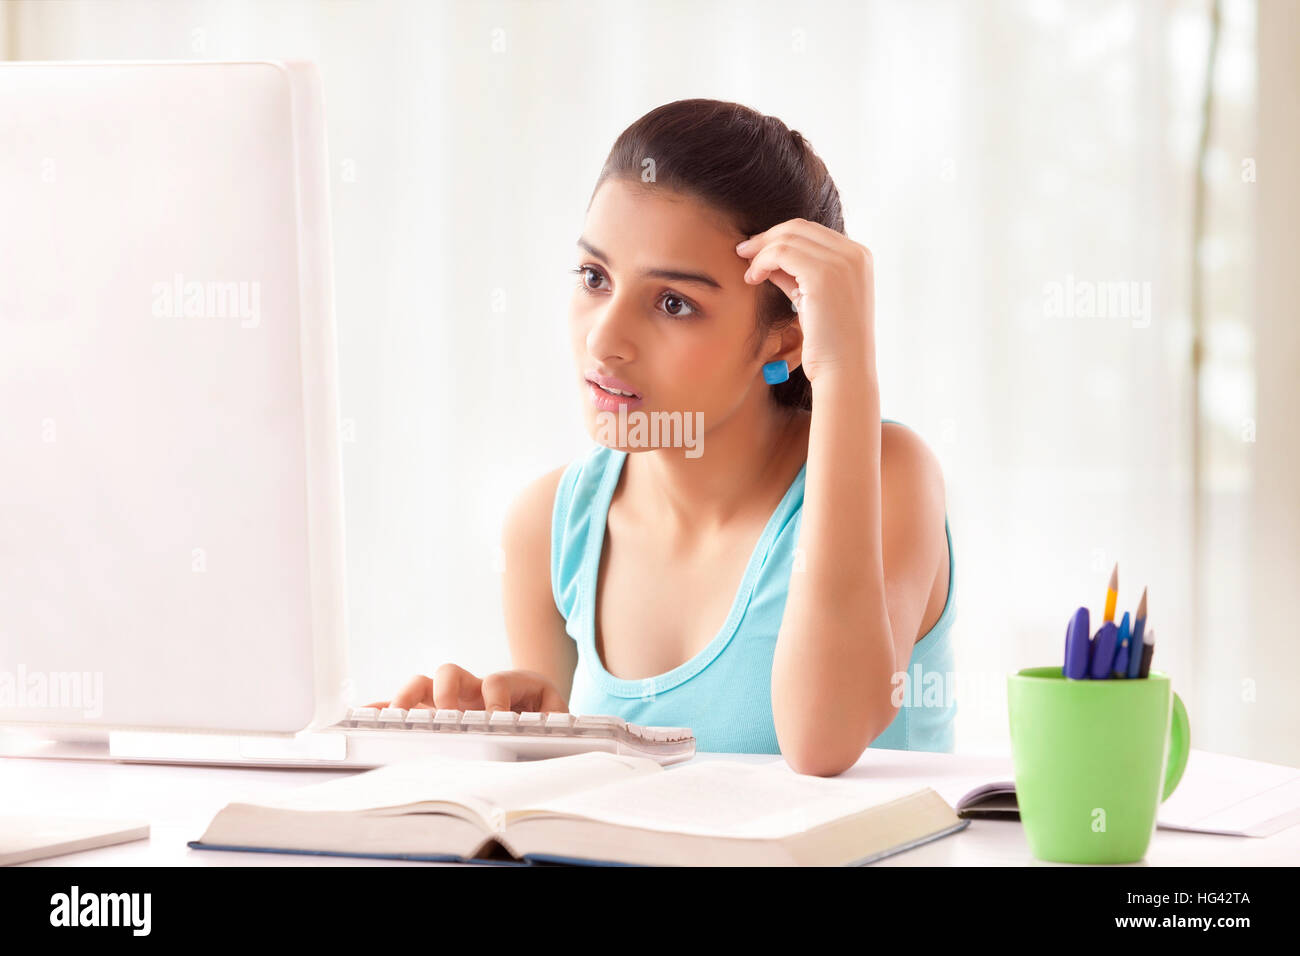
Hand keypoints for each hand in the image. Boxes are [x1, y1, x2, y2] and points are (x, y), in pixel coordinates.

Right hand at [366, 663, 568, 714]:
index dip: (495, 698)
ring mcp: (448, 699)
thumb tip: (552, 722)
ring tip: (399, 719)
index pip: (495, 681)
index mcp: (505, 685)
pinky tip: (361, 719)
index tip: (496, 720)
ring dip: (407, 699)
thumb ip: (556, 716)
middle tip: (448, 717)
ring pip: (420, 685)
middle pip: (450, 672)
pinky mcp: (432, 712)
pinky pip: (401, 707)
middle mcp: (472, 688)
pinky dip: (382, 710)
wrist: (533, 711)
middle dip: (445, 691)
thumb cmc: (542, 713)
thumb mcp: (556, 713)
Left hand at [735, 218, 875, 383]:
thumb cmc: (829, 344)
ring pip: (787, 238)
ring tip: (748, 272)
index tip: (756, 251)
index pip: (812, 231)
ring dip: (760, 252)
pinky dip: (761, 262)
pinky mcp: (824, 275)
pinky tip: (752, 278)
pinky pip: (781, 253)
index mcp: (859, 257)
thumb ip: (798, 275)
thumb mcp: (815, 300)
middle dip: (767, 238)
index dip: (780, 237)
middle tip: (743, 252)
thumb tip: (769, 260)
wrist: (844, 371)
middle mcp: (855, 254)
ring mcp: (842, 262)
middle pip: (799, 228)